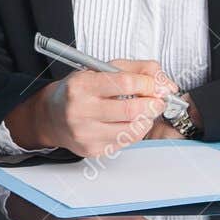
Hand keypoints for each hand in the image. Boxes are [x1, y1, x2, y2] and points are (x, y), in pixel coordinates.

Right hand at [3, 58, 177, 157]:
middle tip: (157, 99)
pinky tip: (129, 122)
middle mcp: (80, 111)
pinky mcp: (92, 150)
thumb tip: (167, 84)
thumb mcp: (104, 69)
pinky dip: (136, 130)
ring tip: (144, 110)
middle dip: (154, 103)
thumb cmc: (80, 90)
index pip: (126, 83)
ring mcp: (85, 134)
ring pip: (133, 129)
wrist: (52, 116)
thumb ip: (139, 69)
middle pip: (132, 110)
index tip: (155, 85)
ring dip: (147, 118)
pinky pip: (127, 142)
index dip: (149, 83)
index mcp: (81, 85)